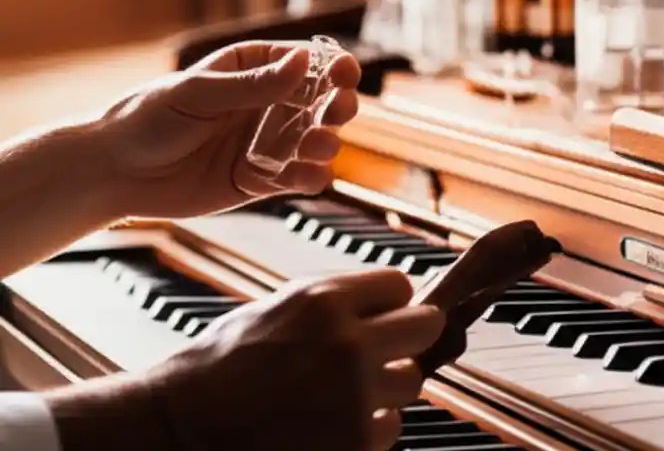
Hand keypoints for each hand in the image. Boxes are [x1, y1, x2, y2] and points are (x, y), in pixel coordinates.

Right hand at [49, 269, 445, 450]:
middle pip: (425, 327)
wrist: (179, 428)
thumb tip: (389, 300)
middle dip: (407, 338)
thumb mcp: (274, 310)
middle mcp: (347, 343)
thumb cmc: (218, 369)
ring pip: (411, 380)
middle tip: (385, 351)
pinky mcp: (355, 440)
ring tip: (342, 393)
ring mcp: (355, 394)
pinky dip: (369, 428)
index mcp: (324, 301)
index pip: (399, 285)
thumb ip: (333, 303)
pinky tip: (331, 425)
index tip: (380, 316)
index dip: (390, 303)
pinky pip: (391, 426)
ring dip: (386, 387)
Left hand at [101, 41, 360, 218]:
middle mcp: (267, 104)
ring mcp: (267, 143)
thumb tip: (304, 63)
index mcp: (253, 69)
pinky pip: (299, 178)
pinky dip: (311, 178)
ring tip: (315, 147)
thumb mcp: (199, 94)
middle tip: (334, 114)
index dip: (334, 67)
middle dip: (338, 107)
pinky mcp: (262, 180)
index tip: (346, 75)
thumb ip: (253, 85)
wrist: (116, 171)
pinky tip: (306, 177)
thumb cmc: (148, 119)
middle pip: (323, 101)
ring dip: (326, 143)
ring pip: (318, 141)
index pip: (307, 62)